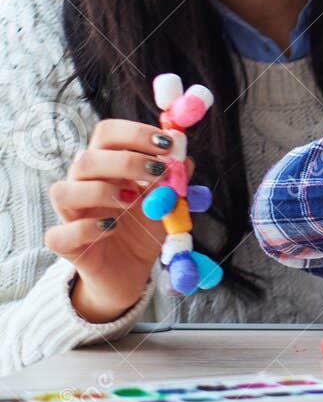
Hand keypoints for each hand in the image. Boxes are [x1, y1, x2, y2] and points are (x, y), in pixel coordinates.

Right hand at [45, 119, 190, 323]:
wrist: (130, 269)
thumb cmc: (144, 227)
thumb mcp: (167, 200)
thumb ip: (175, 178)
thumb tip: (185, 157)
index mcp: (107, 167)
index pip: (107, 134)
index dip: (134, 132)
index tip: (167, 144)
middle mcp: (83, 185)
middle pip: (86, 159)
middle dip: (126, 161)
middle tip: (157, 171)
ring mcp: (70, 215)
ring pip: (62, 191)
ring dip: (101, 191)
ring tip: (131, 201)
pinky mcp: (65, 244)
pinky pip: (59, 233)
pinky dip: (85, 229)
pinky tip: (112, 227)